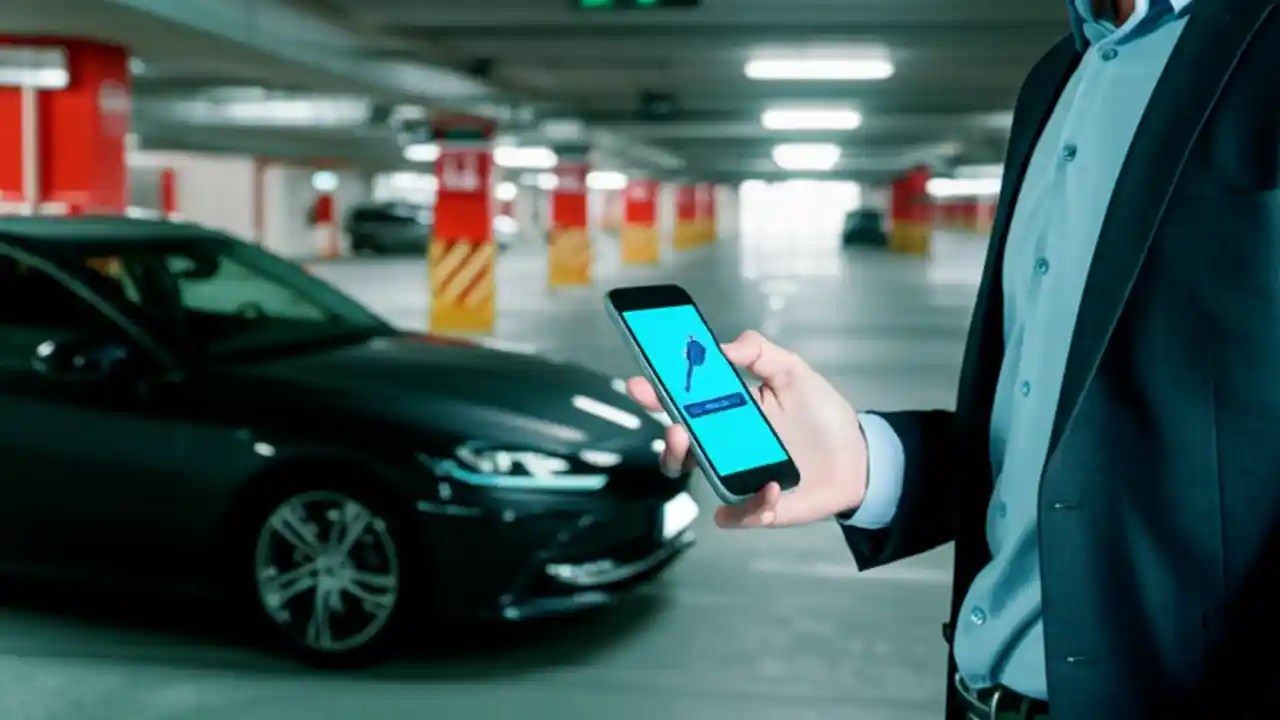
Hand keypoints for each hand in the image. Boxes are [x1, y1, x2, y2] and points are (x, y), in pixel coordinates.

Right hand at [627, 330, 868, 528]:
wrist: (859, 459)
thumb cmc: (822, 415)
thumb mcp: (794, 372)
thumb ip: (760, 353)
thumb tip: (723, 346)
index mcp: (729, 410)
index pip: (683, 402)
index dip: (657, 392)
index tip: (640, 384)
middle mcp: (726, 444)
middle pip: (679, 446)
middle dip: (670, 440)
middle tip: (677, 428)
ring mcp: (739, 476)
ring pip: (699, 479)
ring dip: (694, 467)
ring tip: (704, 455)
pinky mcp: (757, 507)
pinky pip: (737, 514)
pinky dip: (747, 507)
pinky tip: (771, 488)